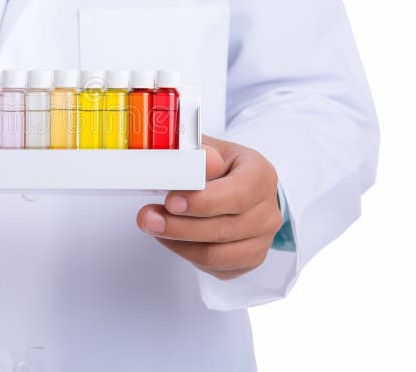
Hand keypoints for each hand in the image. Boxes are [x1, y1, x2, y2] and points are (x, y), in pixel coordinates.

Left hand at [136, 135, 282, 279]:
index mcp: (261, 176)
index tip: (171, 201)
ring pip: (217, 254)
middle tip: (148, 217)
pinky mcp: (248, 259)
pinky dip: (186, 255)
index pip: (239, 194)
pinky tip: (171, 237)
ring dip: (178, 243)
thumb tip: (204, 160)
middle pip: (224, 229)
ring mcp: (261, 239)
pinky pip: (215, 267)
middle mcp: (267, 211)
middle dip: (179, 226)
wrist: (233, 183)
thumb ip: (203, 152)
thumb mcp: (209, 149)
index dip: (203, 202)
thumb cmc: (219, 165)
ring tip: (153, 225)